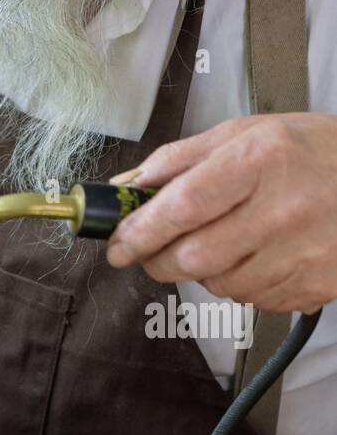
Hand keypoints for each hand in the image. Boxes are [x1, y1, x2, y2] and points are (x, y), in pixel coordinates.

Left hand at [105, 113, 336, 313]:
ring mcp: (303, 253)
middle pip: (194, 257)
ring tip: (221, 241)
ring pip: (221, 285)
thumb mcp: (243, 133)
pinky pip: (255, 300)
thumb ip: (178, 161)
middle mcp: (282, 210)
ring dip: (203, 271)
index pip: (182, 206)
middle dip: (159, 259)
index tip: (118, 245)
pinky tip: (254, 256)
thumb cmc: (309, 150)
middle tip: (152, 249)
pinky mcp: (317, 285)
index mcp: (258, 161)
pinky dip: (240, 284)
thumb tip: (126, 188)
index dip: (140, 231)